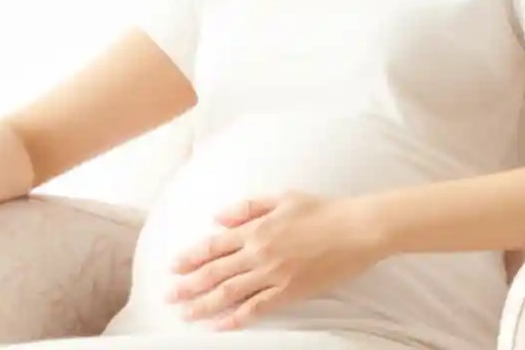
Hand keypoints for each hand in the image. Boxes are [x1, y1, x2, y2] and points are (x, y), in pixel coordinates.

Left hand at [165, 192, 387, 329]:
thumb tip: (217, 218)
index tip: (173, 267)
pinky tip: (220, 325)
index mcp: (255, 229)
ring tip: (185, 312)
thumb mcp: (280, 198)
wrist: (356, 229)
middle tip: (168, 296)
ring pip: (230, 292)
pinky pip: (257, 308)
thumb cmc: (321, 210)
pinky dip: (236, 317)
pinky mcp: (290, 291)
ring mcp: (273, 274)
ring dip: (204, 303)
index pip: (213, 246)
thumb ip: (246, 208)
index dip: (190, 257)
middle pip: (215, 272)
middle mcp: (258, 253)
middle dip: (188, 285)